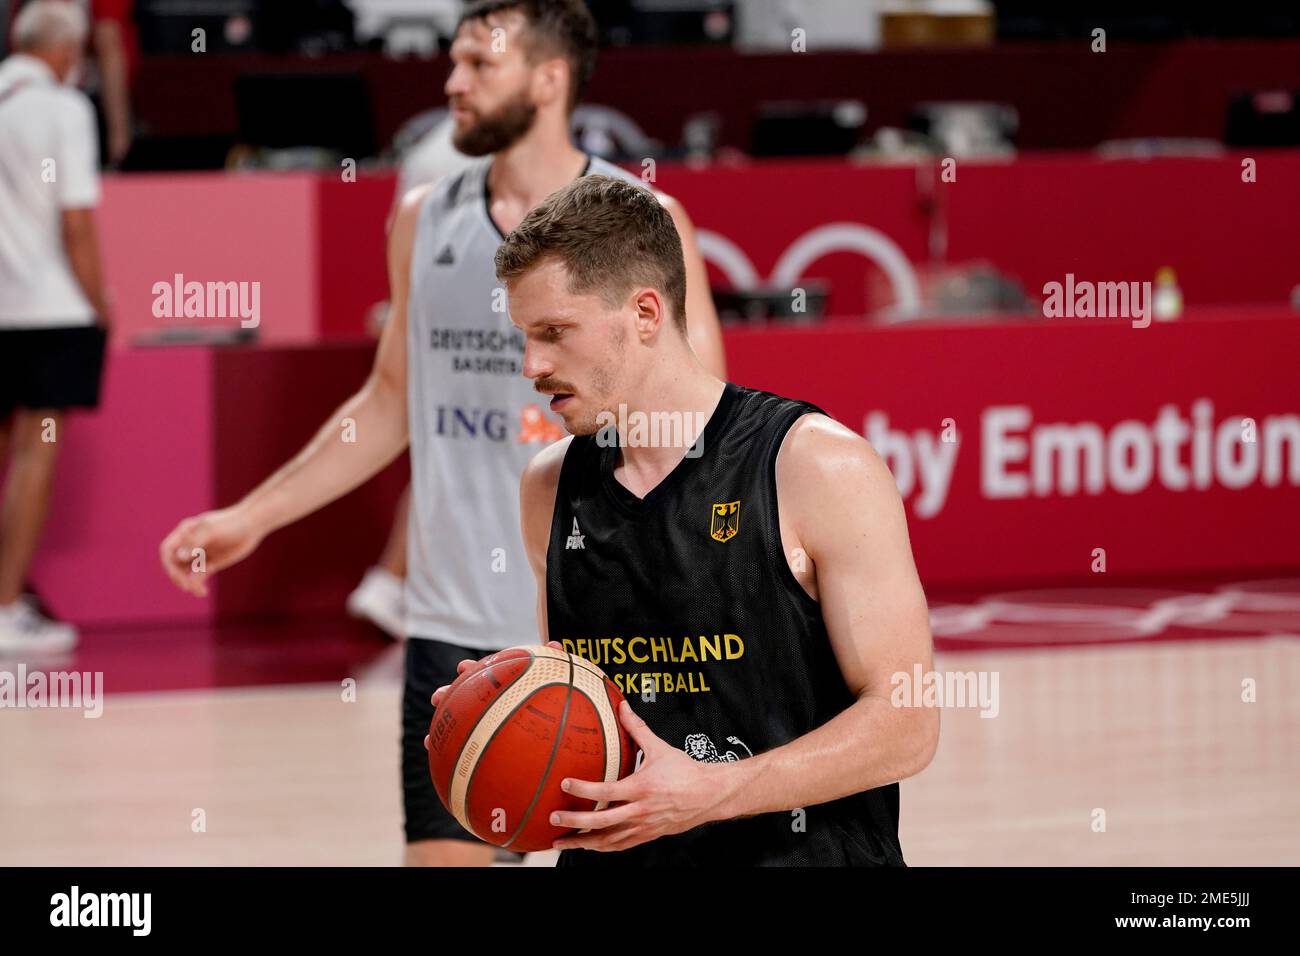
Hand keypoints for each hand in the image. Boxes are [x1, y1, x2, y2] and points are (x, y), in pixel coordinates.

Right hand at [159, 506, 264, 596]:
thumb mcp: (211, 530)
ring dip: (187, 583)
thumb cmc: (231, 523)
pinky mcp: (210, 563)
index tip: (177, 574)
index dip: (169, 564)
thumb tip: (179, 557)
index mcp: (185, 533)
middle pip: (174, 564)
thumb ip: (194, 542)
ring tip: (198, 591)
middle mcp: (189, 544)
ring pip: (185, 572)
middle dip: (178, 576)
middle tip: (188, 586)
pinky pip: (198, 577)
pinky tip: (203, 592)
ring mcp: (200, 554)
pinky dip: (197, 585)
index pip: (167, 550)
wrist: (252, 525)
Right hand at [423, 641, 564, 749]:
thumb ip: (555, 663)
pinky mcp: (485, 743)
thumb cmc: (552, 699)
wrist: (553, 729)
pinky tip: (446, 767)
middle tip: (436, 697)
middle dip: (448, 695)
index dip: (472, 669)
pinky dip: (454, 758)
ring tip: (429, 739)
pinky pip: (467, 752)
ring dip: (443, 732)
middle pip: (463, 697)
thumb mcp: (556, 681)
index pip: (483, 673)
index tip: (463, 667)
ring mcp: (486, 721)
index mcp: (502, 684)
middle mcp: (489, 702)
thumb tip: (556, 645)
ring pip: (458, 724)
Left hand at [548, 700, 737, 852]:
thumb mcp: (660, 747)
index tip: (565, 784)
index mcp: (642, 788)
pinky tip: (588, 846)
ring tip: (560, 841)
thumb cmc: (685, 771)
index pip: (607, 791)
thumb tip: (622, 706)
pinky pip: (620, 846)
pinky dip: (602, 848)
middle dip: (574, 821)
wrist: (709, 795)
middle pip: (601, 822)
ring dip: (583, 842)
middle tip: (554, 817)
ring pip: (608, 840)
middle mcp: (640, 811)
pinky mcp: (648, 836)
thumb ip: (637, 728)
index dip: (584, 789)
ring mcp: (643, 827)